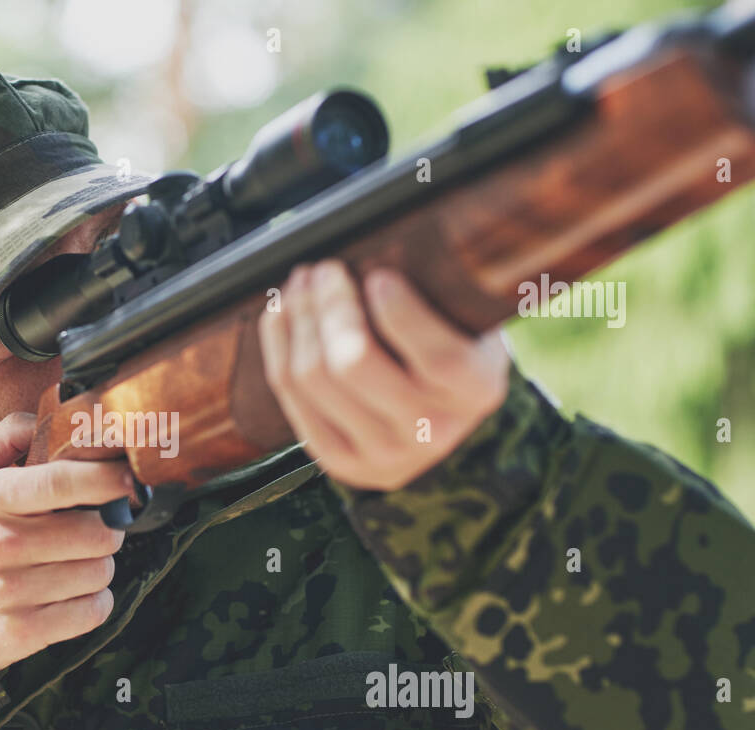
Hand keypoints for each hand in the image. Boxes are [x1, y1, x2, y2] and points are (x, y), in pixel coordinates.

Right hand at [0, 412, 130, 670]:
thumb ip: (10, 435)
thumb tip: (56, 420)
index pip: (62, 482)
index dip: (108, 478)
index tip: (130, 477)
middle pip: (97, 532)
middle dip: (108, 525)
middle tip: (93, 524)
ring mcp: (10, 594)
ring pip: (100, 572)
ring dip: (98, 563)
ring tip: (73, 558)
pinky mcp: (23, 634)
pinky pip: (93, 611)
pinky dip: (92, 601)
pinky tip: (69, 590)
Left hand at [257, 259, 509, 490]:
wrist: (442, 411)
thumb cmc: (453, 339)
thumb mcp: (467, 314)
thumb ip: (436, 290)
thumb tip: (379, 243)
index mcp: (476, 391)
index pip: (437, 358)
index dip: (400, 314)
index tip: (379, 275)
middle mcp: (431, 431)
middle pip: (354, 364)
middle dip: (329, 305)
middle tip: (323, 269)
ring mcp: (383, 455)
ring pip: (314, 378)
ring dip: (298, 319)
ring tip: (300, 284)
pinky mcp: (340, 461)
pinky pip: (290, 398)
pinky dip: (279, 347)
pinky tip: (280, 314)